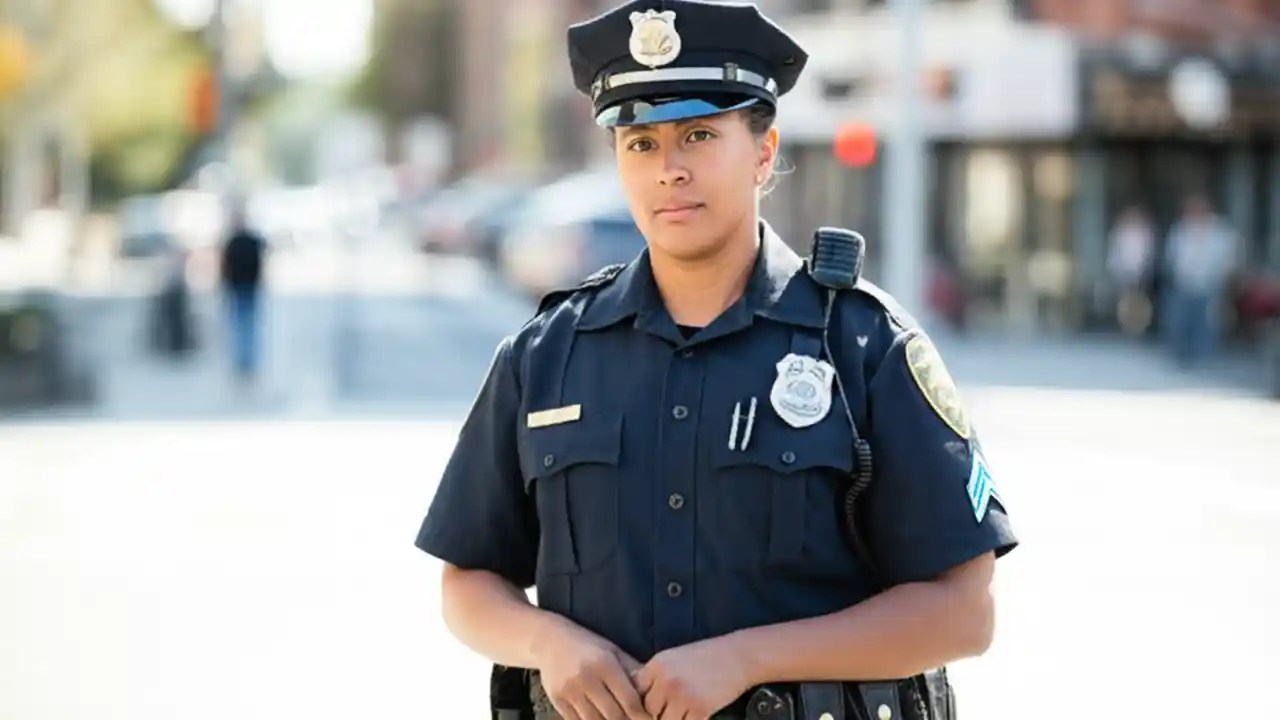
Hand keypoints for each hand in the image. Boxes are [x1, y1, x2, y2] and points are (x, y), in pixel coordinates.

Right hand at [534, 615, 650, 719]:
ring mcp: (570, 691)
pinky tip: (600, 719)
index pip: (629, 700)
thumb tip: (656, 692)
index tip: (650, 719)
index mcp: (605, 664)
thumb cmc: (589, 646)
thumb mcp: (613, 651)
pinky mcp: (557, 700)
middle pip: (613, 716)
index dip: (642, 716)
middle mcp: (586, 678)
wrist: (549, 640)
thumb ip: (633, 671)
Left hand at [635, 637, 754, 719]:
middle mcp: (667, 681)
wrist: (737, 656)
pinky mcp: (700, 709)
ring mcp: (683, 696)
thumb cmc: (705, 657)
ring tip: (683, 711)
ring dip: (673, 719)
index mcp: (657, 665)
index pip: (635, 693)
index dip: (640, 702)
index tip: (649, 705)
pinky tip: (696, 714)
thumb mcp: (673, 658)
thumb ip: (654, 676)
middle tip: (670, 709)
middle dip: (657, 713)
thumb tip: (635, 697)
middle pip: (648, 711)